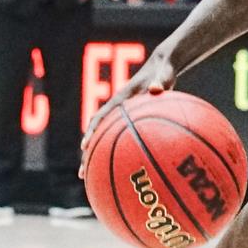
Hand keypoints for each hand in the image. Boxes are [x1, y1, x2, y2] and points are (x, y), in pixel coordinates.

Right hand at [80, 45, 176, 174]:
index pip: (101, 116)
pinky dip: (121, 154)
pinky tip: (127, 172)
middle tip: (82, 173)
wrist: (165, 67)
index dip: (92, 131)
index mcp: (121, 99)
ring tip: (94, 180)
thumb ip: (160, 80)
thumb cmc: (164, 71)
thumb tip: (157, 88)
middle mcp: (118, 109)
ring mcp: (123, 117)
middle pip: (97, 134)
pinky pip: (122, 140)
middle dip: (88, 154)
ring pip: (106, 139)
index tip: (85, 146)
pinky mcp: (132, 122)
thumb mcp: (163, 74)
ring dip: (99, 158)